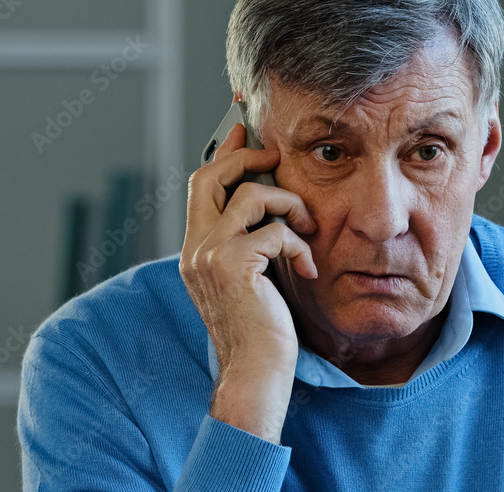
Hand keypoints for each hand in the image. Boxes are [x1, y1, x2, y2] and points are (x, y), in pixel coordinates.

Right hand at [179, 123, 316, 441]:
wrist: (255, 374)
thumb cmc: (261, 331)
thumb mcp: (251, 280)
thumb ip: (249, 244)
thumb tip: (268, 210)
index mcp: (196, 249)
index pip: (200, 186)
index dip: (221, 154)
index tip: (240, 130)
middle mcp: (195, 248)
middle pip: (211, 175)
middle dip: (248, 158)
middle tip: (277, 159)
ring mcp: (210, 256)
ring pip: (249, 195)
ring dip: (288, 205)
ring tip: (308, 229)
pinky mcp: (233, 266)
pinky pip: (275, 230)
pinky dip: (299, 244)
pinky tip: (308, 269)